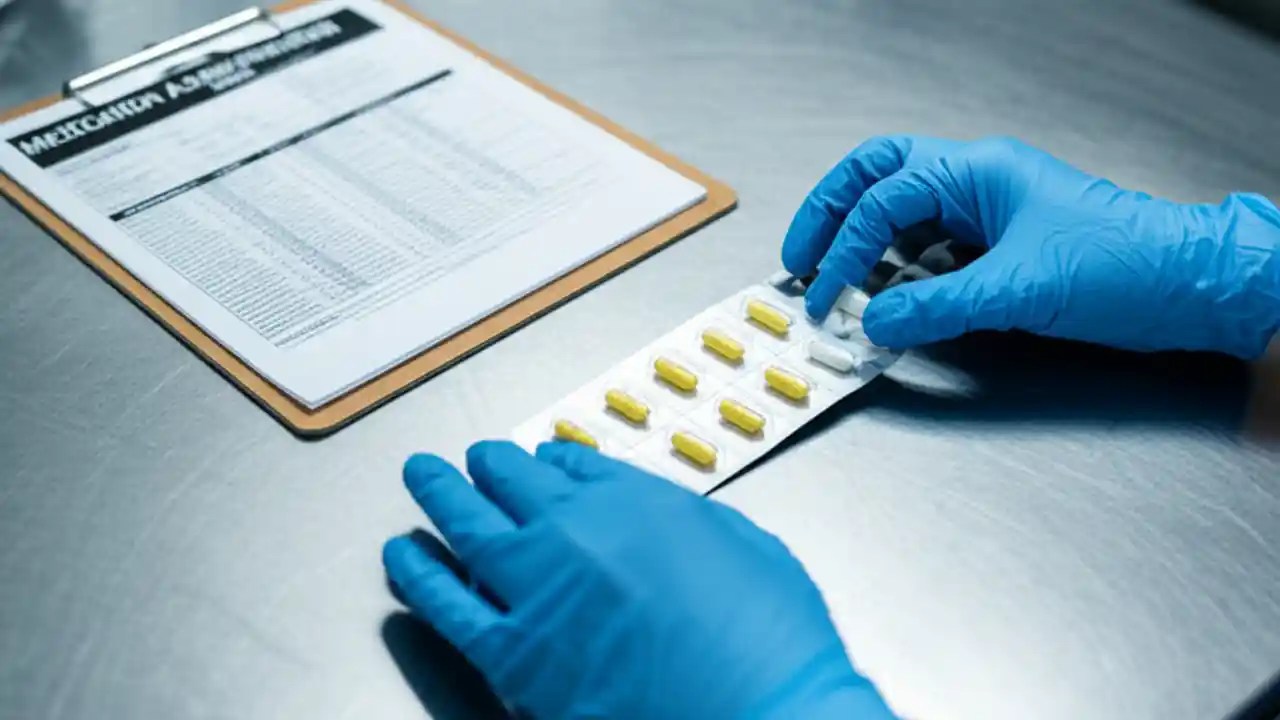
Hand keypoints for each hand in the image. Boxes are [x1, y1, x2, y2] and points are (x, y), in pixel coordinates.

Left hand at [383, 441, 896, 719]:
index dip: (551, 461)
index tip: (541, 459)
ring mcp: (536, 590)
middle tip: (472, 457)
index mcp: (634, 499)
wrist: (759, 717)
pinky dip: (418, 573)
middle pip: (512, 482)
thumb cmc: (771, 641)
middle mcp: (575, 531)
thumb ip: (686, 523)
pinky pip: (446, 603)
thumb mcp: (747, 547)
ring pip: (468, 526)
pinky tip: (402, 554)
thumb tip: (656, 516)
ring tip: (419, 474)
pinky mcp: (511, 653)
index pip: (572, 463)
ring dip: (439, 494)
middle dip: (489, 465)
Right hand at [782, 135, 1279, 357]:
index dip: (846, 248)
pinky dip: (896, 269)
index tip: (826, 294)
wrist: (1189, 288)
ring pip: (899, 210)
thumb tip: (874, 321)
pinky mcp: (994, 246)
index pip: (886, 199)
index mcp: (979, 172)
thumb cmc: (1125, 267)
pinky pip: (928, 248)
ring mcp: (985, 211)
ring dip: (860, 240)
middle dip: (831, 214)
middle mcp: (976, 182)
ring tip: (831, 280)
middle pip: (877, 175)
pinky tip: (884, 298)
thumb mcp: (1021, 291)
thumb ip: (938, 306)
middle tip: (799, 258)